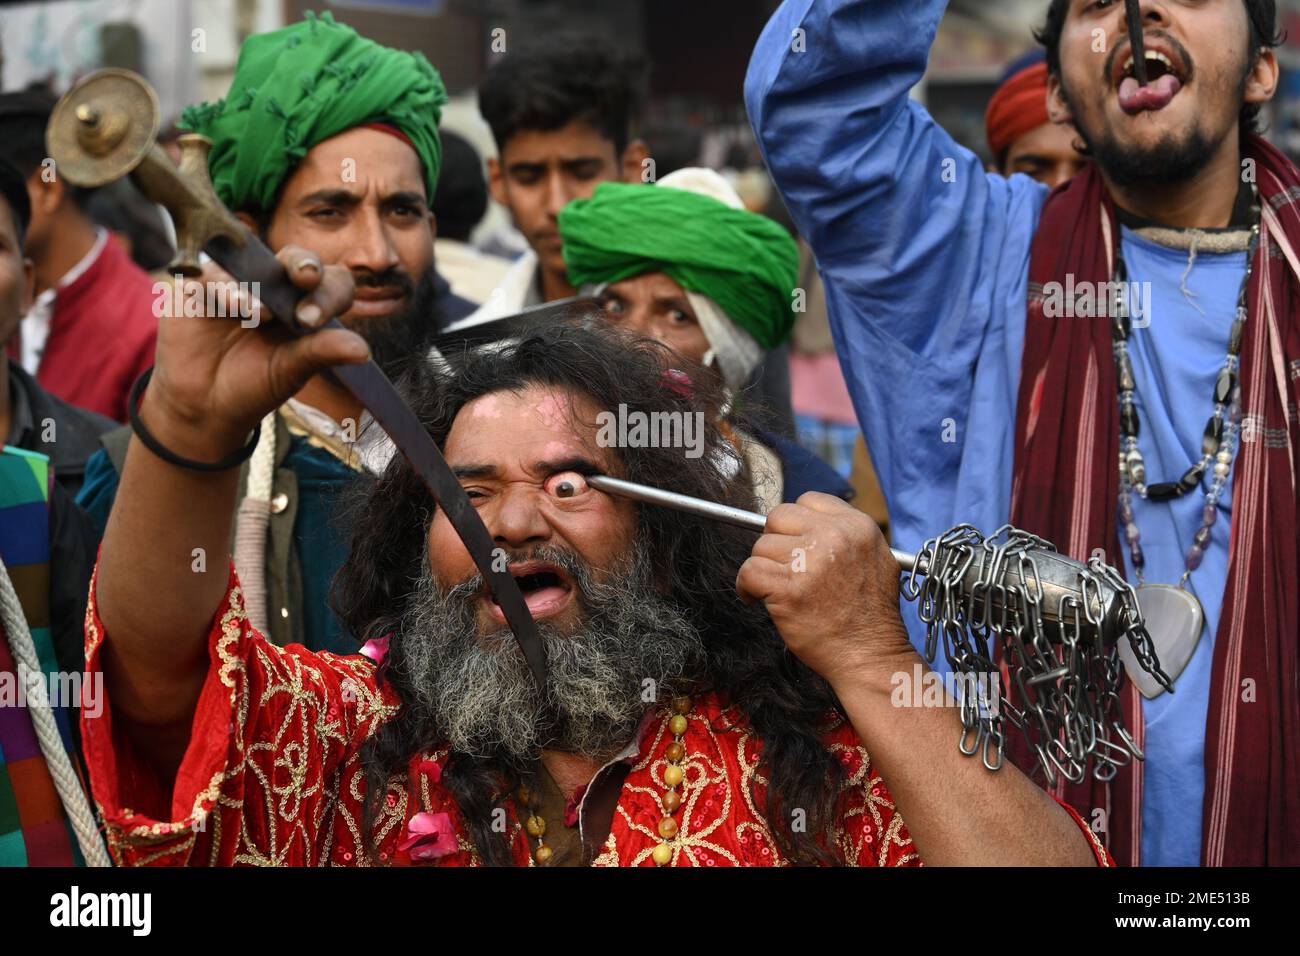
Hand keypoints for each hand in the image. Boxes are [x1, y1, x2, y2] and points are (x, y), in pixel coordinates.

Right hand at [140, 245, 366, 461]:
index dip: (329, 293)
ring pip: (255, 263)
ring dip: (260, 285)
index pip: (332, 284)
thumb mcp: (290, 373)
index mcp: (308, 307)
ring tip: (259, 314)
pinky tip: (232, 305)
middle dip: (305, 264)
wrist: (202, 404)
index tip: (313, 320)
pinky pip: (215, 272)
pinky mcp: (202, 285)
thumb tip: (363, 350)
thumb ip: (322, 354)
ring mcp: (241, 283)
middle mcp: (278, 289)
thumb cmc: (252, 386)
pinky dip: (225, 285)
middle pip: (298, 259)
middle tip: (307, 277)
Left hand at [736, 492, 916, 688]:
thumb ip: (846, 536)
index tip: (794, 544)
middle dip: (775, 542)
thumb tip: (807, 523)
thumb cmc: (870, 615)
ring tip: (776, 589)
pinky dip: (746, 587)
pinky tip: (757, 598)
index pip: (808, 500)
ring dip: (763, 568)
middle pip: (778, 517)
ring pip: (761, 546)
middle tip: (782, 568)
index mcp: (857, 526)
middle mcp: (834, 537)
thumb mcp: (876, 559)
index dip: (796, 524)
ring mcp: (810, 562)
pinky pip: (748, 571)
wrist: (870, 655)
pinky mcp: (788, 589)